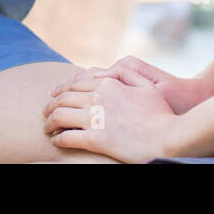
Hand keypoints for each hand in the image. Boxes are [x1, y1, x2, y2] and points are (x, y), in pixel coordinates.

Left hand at [42, 68, 182, 163]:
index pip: (75, 83)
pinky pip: (68, 137)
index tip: (54, 95)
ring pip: (60, 116)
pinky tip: (56, 141)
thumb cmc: (160, 113)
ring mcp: (95, 119)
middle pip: (63, 98)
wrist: (168, 138)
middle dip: (50, 105)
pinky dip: (58, 138)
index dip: (61, 89)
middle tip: (45, 112)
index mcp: (108, 84)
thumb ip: (123, 73)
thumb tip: (101, 73)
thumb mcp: (146, 85)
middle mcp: (97, 98)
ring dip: (49, 122)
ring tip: (47, 128)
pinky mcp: (95, 139)